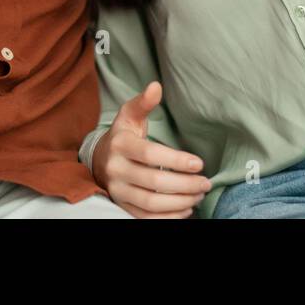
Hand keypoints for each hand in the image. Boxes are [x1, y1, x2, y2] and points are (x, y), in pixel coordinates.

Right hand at [92, 81, 210, 218]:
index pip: (150, 155)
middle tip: (205, 183)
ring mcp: (117, 191)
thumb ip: (144, 102)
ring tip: (199, 195)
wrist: (99, 160)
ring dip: (180, 203)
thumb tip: (156, 86)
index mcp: (120, 145)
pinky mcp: (121, 206)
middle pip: (154, 183)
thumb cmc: (123, 135)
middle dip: (185, 185)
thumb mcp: (130, 115)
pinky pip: (145, 218)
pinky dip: (168, 218)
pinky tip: (186, 210)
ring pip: (151, 204)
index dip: (176, 160)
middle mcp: (116, 170)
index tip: (200, 163)